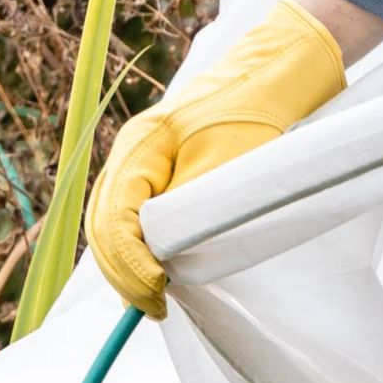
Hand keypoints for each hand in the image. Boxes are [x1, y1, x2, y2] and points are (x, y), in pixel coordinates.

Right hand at [85, 0, 345, 317]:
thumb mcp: (228, 161)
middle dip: (125, 272)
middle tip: (154, 308)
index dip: (132, 262)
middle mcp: (132, 154)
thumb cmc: (258, 113)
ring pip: (115, 223)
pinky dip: (140, 250)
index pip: (114, 218)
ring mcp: (144, 162)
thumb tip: (165, 256)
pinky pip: (135, 217)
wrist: (277, 74)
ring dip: (128, 265)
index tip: (159, 291)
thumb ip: (193, 205)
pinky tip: (155, 278)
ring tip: (151, 301)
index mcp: (140, 147)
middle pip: (105, 225)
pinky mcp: (164, 172)